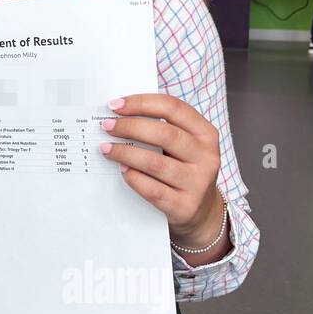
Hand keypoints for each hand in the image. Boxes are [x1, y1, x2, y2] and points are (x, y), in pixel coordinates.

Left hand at [98, 94, 223, 246]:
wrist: (201, 210)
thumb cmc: (183, 168)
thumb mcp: (184, 145)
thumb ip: (161, 128)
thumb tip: (119, 116)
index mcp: (206, 134)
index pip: (173, 108)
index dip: (142, 103)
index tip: (115, 105)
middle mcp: (206, 157)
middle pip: (164, 134)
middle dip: (130, 127)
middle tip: (107, 126)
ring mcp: (197, 183)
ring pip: (155, 163)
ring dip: (125, 153)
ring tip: (106, 148)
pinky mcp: (184, 206)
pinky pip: (152, 189)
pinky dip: (133, 177)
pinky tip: (121, 170)